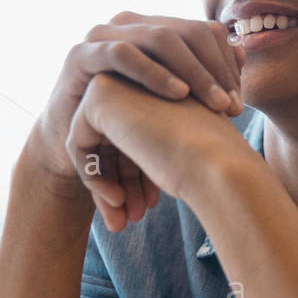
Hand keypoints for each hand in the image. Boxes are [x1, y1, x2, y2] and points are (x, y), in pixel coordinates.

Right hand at [26, 12, 243, 209]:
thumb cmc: (133, 119)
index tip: (239, 101)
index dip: (227, 63)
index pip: (206, 32)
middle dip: (216, 70)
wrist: (80, 144)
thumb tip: (240, 50)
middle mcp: (134, 25)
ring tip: (215, 104)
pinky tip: (178, 94)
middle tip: (232, 107)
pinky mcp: (81, 54)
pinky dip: (154, 72)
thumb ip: (205, 74)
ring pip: (161, 38)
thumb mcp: (175, 100)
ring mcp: (105, 35)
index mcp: (158, 30)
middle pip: (189, 32)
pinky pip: (122, 54)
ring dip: (193, 71)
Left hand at [66, 74, 256, 230]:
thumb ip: (154, 150)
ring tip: (122, 221)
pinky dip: (92, 176)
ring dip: (106, 184)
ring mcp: (120, 79)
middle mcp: (142, 77)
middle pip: (113, 138)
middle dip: (120, 183)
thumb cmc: (214, 164)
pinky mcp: (99, 94)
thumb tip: (124, 180)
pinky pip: (78, 142)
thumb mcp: (182, 151)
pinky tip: (115, 200)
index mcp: (166, 87)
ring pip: (94, 141)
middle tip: (131, 218)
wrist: (219, 164)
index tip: (149, 207)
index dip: (138, 176)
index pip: (137, 134)